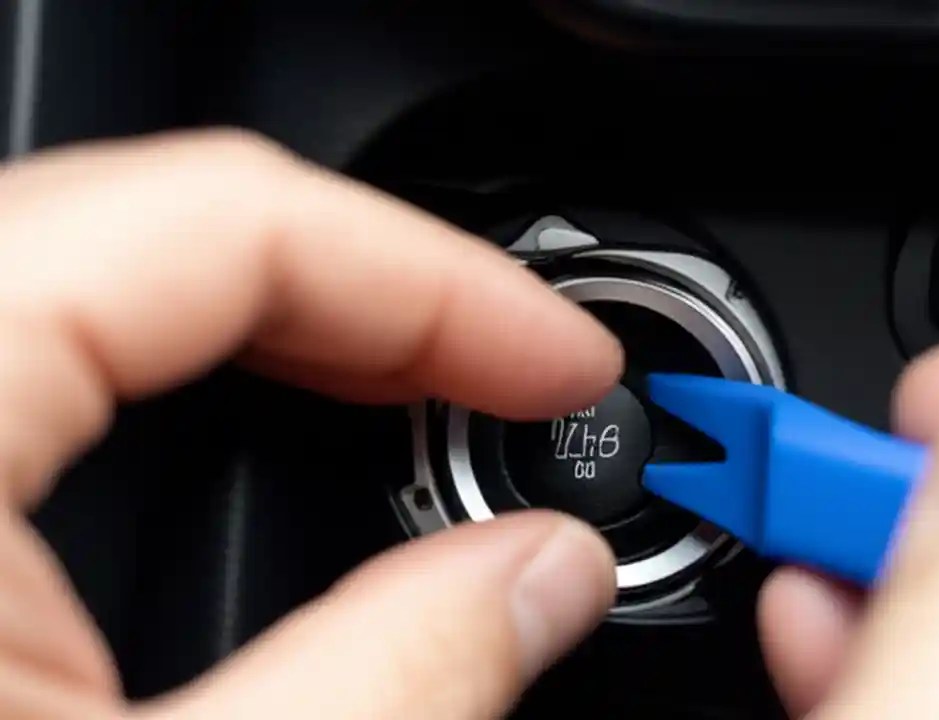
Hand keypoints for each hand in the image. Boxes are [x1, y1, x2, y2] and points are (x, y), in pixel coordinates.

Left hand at [0, 129, 623, 718]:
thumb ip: (396, 676)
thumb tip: (547, 574)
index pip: (226, 223)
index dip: (445, 283)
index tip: (562, 362)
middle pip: (171, 223)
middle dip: (385, 295)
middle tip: (513, 378)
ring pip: (106, 270)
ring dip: (295, 319)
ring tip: (416, 393)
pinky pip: (44, 336)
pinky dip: (190, 363)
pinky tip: (265, 426)